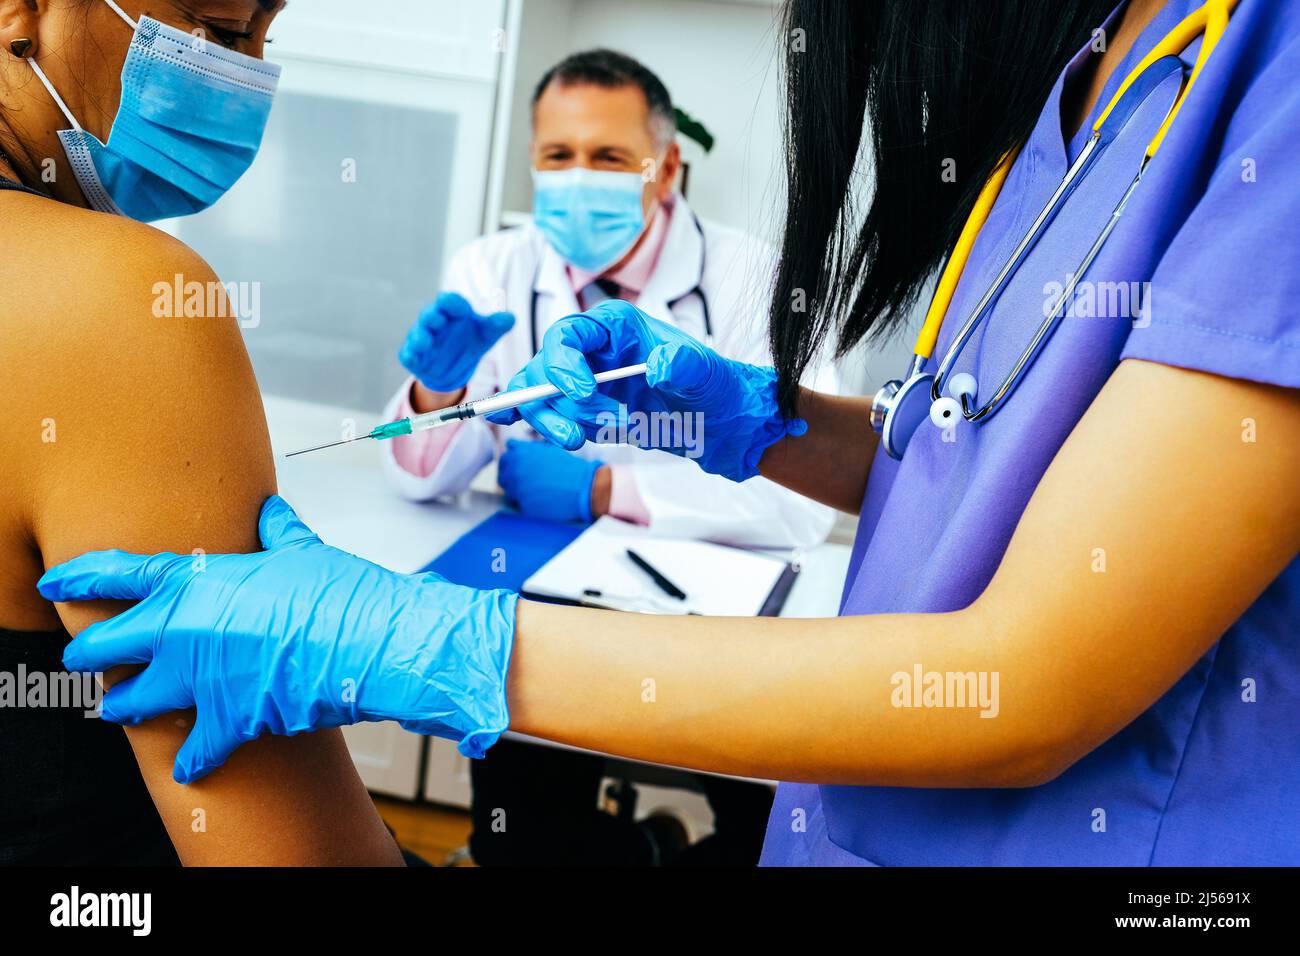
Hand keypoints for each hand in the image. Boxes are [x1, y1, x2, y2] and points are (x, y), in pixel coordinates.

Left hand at [39, 496, 516, 783]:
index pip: (120, 574)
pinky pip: (195, 748)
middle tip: (86, 658)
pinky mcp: (228, 718)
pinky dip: (191, 760)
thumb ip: (278, 532)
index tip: (59, 581)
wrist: (374, 640)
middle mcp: (185, 629)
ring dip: (124, 707)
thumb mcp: (304, 550)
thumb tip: (270, 512)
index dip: (81, 577)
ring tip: (121, 710)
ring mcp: (201, 678)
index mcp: (198, 580)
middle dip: (90, 653)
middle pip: (107, 644)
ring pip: (133, 702)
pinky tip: (185, 767)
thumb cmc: (343, 592)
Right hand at [399, 291, 513, 392]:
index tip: (455, 304)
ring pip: (417, 334)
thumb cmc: (470, 342)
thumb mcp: (487, 335)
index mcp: (453, 312)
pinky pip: (408, 354)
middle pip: (430, 314)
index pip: (450, 301)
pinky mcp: (414, 355)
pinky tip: (413, 357)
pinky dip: (410, 355)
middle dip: (432, 316)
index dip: (452, 302)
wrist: (457, 367)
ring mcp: (423, 338)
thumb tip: (510, 318)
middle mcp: (435, 321)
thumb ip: (497, 325)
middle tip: (437, 319)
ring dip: (420, 336)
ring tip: (425, 341)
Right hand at [486, 300, 805, 481]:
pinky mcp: (590, 410)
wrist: (725, 427)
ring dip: (555, 422)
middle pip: (545, 367)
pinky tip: (542, 423)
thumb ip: (685, 367)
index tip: (584, 394)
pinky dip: (548, 421)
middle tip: (577, 434)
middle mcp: (597, 350)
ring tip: (588, 438)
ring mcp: (589, 381)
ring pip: (542, 395)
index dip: (563, 363)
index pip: (569, 335)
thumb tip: (660, 366)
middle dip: (552, 402)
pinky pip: (553, 414)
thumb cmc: (717, 390)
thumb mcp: (706, 377)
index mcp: (619, 327)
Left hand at [498, 438, 603, 522]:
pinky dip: (529, 505)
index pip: (505, 459)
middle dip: (512, 479)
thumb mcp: (547, 451)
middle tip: (529, 482)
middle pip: (503, 477)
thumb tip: (511, 446)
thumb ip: (526, 449)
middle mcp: (515, 471)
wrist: (583, 488)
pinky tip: (544, 500)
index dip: (511, 464)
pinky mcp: (524, 507)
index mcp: (520, 454)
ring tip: (540, 491)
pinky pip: (521, 506)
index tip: (518, 468)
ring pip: (510, 493)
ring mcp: (518, 490)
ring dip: (520, 492)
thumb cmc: (569, 468)